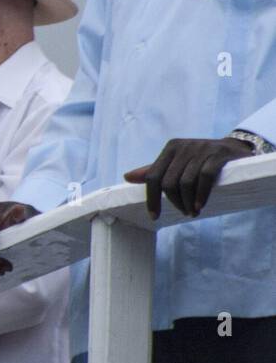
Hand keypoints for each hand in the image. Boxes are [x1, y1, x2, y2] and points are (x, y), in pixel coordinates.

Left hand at [124, 137, 252, 218]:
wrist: (235, 148)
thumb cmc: (201, 160)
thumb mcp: (178, 162)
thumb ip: (155, 170)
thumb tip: (127, 177)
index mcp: (171, 148)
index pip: (153, 176)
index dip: (152, 198)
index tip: (154, 216)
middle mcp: (184, 146)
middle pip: (168, 182)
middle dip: (174, 202)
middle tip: (184, 213)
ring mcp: (202, 149)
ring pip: (186, 183)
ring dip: (188, 203)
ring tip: (193, 212)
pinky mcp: (219, 154)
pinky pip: (204, 178)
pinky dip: (200, 196)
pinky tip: (200, 206)